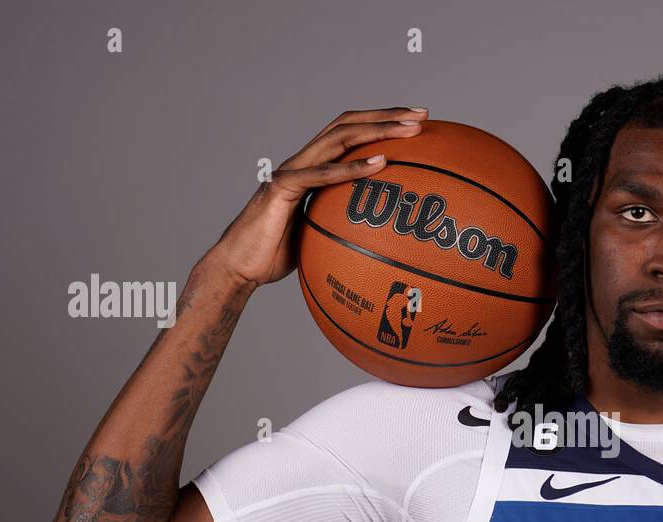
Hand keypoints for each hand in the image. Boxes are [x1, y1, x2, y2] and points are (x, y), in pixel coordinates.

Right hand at [205, 107, 427, 286]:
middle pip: (348, 124)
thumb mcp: (318, 237)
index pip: (350, 133)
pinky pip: (322, 175)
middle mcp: (302, 161)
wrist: (238, 267)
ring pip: (338, 138)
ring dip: (378, 130)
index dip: (381, 123)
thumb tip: (376, 239)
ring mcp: (291, 171)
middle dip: (387, 115)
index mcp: (312, 168)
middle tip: (423, 114)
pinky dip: (353, 168)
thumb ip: (342, 226)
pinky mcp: (281, 188)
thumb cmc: (275, 256)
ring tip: (411, 130)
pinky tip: (381, 165)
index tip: (416, 122)